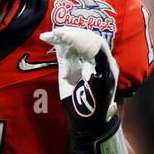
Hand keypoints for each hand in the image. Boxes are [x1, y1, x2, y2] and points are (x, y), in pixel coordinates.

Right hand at [40, 27, 120, 143]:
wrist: (86, 121)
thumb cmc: (97, 104)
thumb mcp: (102, 82)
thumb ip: (97, 61)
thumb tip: (88, 44)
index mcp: (105, 62)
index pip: (95, 43)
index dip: (82, 38)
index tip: (68, 37)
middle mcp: (94, 60)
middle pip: (83, 39)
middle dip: (71, 34)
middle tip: (58, 33)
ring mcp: (80, 63)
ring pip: (72, 44)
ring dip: (62, 38)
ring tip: (50, 35)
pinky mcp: (68, 67)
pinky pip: (63, 51)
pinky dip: (56, 43)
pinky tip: (48, 38)